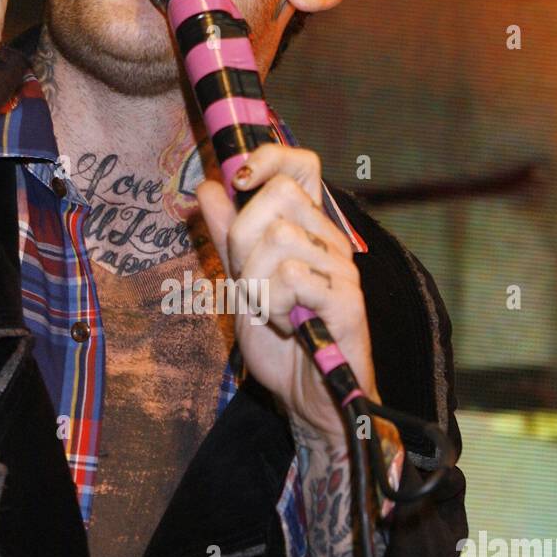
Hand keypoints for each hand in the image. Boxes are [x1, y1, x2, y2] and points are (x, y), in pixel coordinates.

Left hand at [194, 143, 379, 445]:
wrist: (309, 397)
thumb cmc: (281, 342)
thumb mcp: (241, 283)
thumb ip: (228, 237)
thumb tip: (210, 187)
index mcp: (309, 230)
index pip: (300, 164)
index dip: (269, 158)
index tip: (240, 180)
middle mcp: (330, 241)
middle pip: (277, 198)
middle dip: (244, 241)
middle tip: (251, 283)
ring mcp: (342, 268)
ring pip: (278, 240)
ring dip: (257, 283)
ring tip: (270, 310)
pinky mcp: (347, 300)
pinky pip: (291, 277)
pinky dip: (273, 304)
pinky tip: (285, 324)